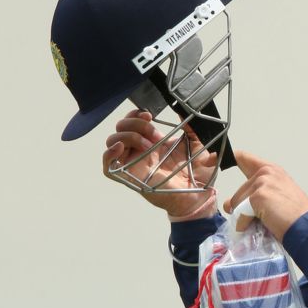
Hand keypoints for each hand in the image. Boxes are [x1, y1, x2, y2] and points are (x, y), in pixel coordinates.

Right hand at [102, 109, 218, 218]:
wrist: (199, 197)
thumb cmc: (199, 175)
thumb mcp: (199, 146)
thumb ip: (193, 129)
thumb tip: (185, 111)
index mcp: (155, 141)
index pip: (134, 121)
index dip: (136, 114)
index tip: (149, 114)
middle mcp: (141, 151)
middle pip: (121, 126)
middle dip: (136, 124)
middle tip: (155, 134)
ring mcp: (134, 163)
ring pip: (113, 141)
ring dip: (129, 136)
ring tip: (149, 145)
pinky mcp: (130, 178)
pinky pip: (108, 167)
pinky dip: (108, 155)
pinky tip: (120, 148)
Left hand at [223, 151, 307, 240]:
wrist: (307, 226)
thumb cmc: (296, 216)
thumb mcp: (278, 196)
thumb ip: (257, 193)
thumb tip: (231, 204)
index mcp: (272, 170)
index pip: (243, 158)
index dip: (224, 157)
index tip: (209, 158)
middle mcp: (266, 173)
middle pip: (238, 192)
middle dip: (243, 209)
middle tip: (263, 217)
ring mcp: (262, 183)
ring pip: (238, 204)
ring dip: (246, 218)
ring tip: (266, 221)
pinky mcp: (258, 196)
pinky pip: (241, 214)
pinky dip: (247, 224)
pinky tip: (264, 225)